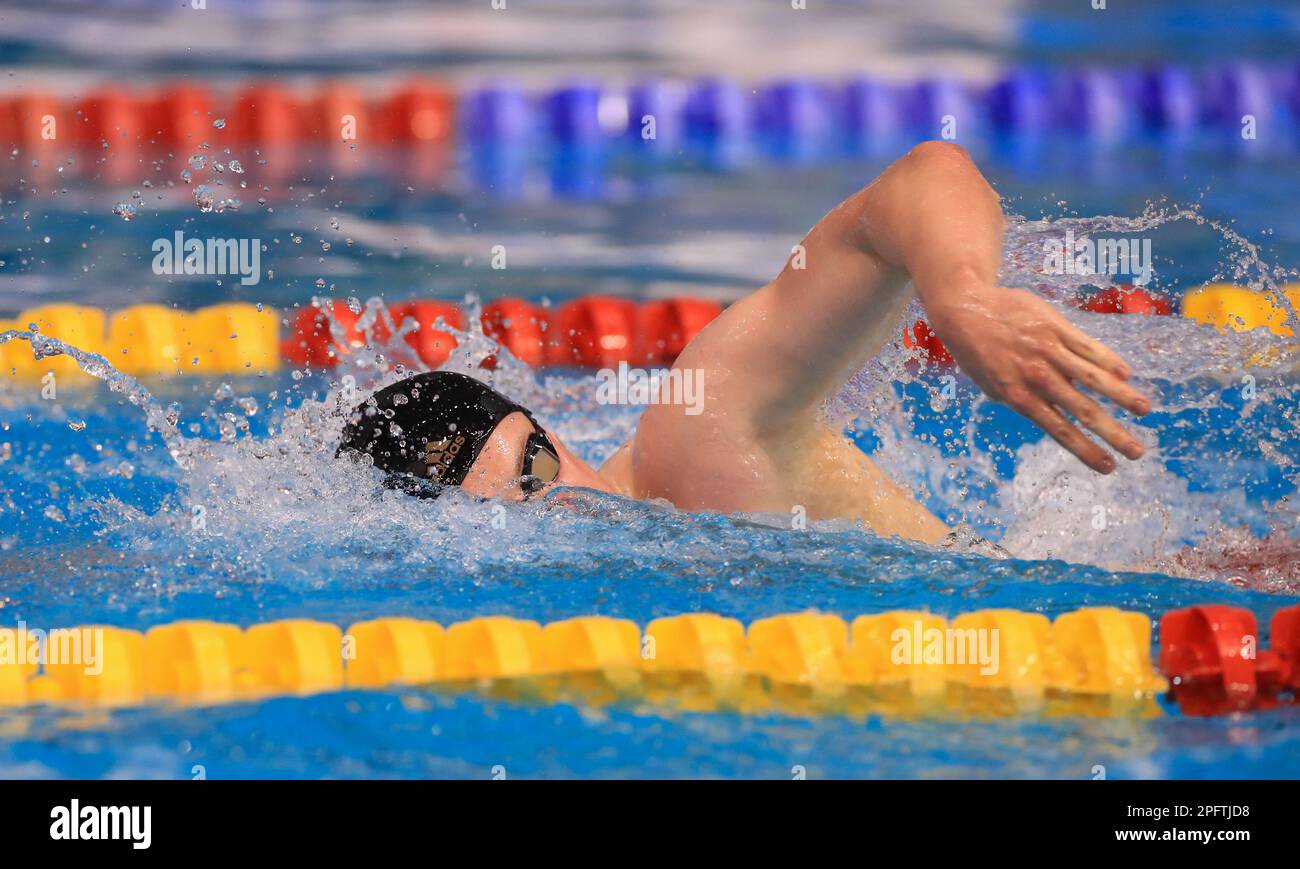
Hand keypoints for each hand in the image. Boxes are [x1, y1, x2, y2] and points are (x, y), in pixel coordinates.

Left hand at [923, 282, 1149, 472]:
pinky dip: (1109, 360)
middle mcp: (1038, 376)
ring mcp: (1049, 350)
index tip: (1108, 467)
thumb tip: (1051, 417)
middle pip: (1084, 410)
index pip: (1060, 430)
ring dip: (1123, 396)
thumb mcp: (992, 386)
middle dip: (1113, 434)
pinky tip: (1126, 374)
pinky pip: (1088, 346)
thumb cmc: (977, 353)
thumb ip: (1022, 401)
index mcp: (1019, 396)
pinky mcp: (1057, 326)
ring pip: (1094, 377)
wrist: (966, 308)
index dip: (1086, 450)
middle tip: (1138, 452)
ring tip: (1144, 410)